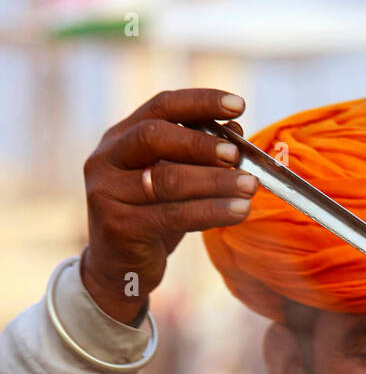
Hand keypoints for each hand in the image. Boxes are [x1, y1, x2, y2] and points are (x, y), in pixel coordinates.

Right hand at [81, 88, 256, 324]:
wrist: (119, 271)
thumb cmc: (151, 219)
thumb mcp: (173, 183)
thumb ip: (196, 157)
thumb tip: (236, 130)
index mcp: (120, 138)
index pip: (160, 107)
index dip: (200, 102)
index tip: (240, 105)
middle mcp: (106, 159)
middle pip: (155, 137)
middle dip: (202, 144)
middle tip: (237, 154)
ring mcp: (107, 193)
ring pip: (168, 180)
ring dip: (215, 181)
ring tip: (250, 186)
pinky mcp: (118, 227)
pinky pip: (173, 216)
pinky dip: (211, 212)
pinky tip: (239, 211)